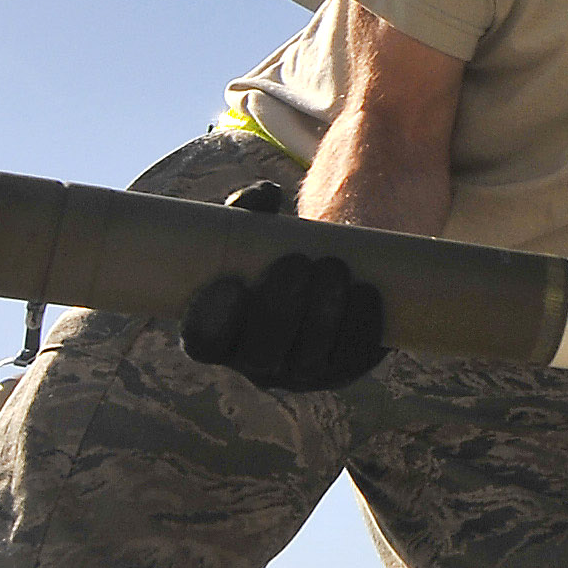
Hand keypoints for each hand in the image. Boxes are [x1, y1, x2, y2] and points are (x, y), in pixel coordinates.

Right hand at [185, 188, 385, 390]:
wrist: (322, 270)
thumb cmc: (271, 250)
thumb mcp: (252, 229)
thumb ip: (249, 209)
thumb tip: (264, 196)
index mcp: (221, 334)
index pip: (203, 343)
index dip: (210, 323)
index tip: (229, 284)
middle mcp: (257, 362)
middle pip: (260, 353)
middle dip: (278, 309)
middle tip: (296, 262)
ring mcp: (301, 372)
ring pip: (308, 360)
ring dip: (322, 314)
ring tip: (333, 267)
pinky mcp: (344, 368)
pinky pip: (353, 358)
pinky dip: (361, 324)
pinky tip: (365, 291)